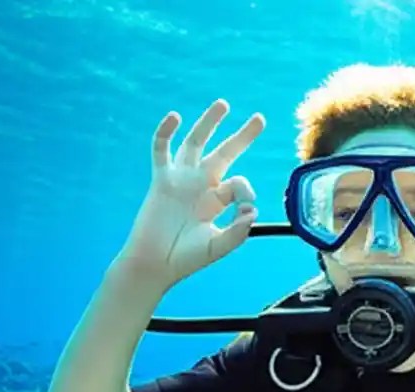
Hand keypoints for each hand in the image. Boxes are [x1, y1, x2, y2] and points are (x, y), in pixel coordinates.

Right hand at [117, 99, 264, 288]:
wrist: (154, 265)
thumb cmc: (185, 259)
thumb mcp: (217, 248)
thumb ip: (236, 232)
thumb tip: (252, 211)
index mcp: (217, 200)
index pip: (238, 182)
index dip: (246, 190)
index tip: (246, 208)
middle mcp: (201, 185)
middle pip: (225, 152)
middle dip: (242, 136)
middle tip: (260, 118)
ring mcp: (181, 180)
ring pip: (195, 143)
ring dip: (208, 123)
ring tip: (223, 104)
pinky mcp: (161, 180)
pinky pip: (161, 150)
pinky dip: (165, 132)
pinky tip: (175, 117)